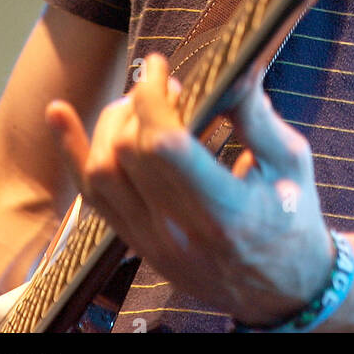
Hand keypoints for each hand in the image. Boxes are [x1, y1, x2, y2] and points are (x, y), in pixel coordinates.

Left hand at [44, 53, 334, 325]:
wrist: (283, 288)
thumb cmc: (294, 217)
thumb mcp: (290, 161)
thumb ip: (256, 113)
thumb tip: (232, 65)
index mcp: (224, 211)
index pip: (164, 145)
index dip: (152, 97)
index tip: (159, 68)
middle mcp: (181, 232)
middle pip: (128, 153)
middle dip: (137, 104)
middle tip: (162, 85)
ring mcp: (154, 244)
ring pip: (101, 174)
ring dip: (110, 124)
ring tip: (137, 104)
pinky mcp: (139, 245)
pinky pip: (92, 198)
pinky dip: (73, 152)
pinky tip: (60, 115)